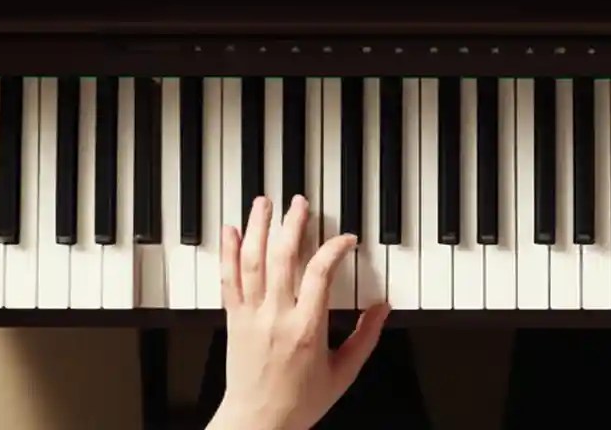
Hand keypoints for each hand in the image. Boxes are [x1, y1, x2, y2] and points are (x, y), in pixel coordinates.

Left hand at [208, 194, 390, 429]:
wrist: (257, 422)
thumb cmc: (299, 402)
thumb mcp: (345, 372)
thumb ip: (366, 336)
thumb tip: (383, 308)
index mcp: (306, 329)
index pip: (321, 273)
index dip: (334, 248)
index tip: (346, 240)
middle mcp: (276, 317)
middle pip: (282, 257)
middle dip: (291, 224)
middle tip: (300, 203)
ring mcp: (251, 316)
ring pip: (251, 261)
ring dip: (257, 228)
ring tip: (264, 203)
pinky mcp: (233, 319)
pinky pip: (227, 279)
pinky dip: (228, 252)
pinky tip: (231, 231)